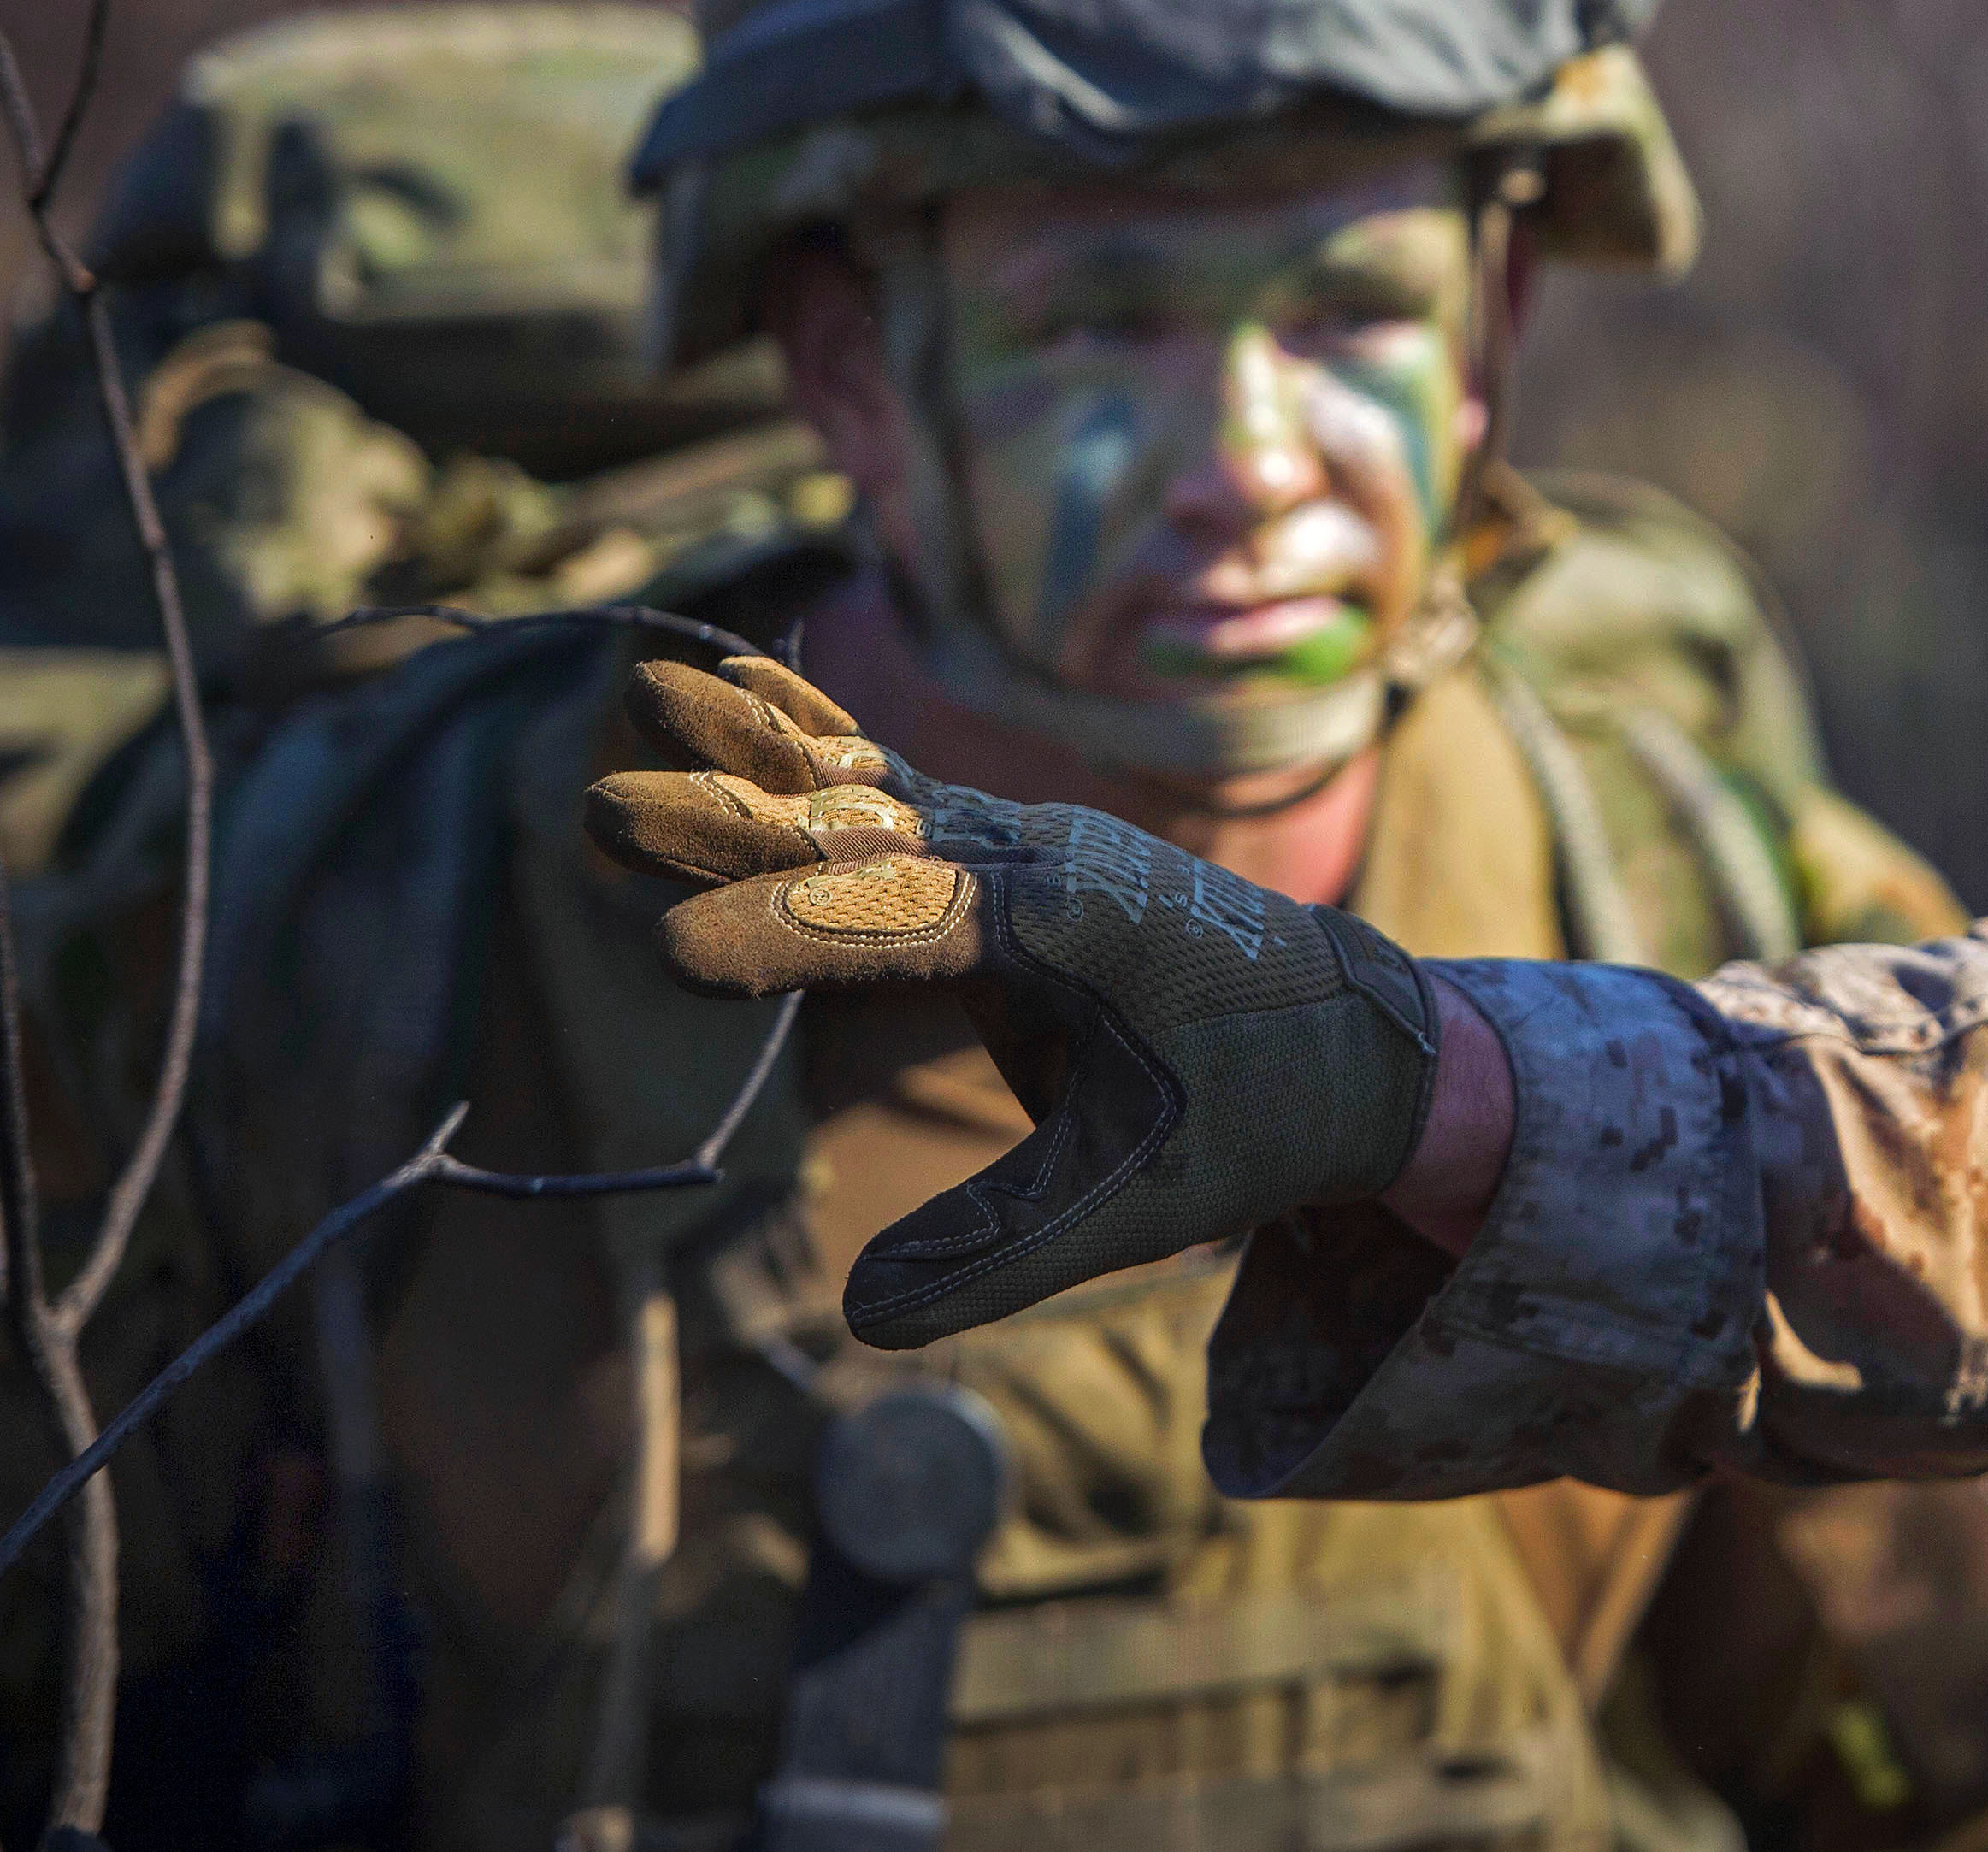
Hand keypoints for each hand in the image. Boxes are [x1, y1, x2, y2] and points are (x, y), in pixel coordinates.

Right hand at [582, 655, 1438, 1344]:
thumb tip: (864, 1319)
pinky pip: (904, 788)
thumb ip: (1006, 1251)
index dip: (795, 941)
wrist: (1359, 1035)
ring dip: (763, 755)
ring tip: (653, 692)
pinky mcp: (1016, 850)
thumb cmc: (1254, 1115)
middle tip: (609, 807)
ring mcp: (1032, 842)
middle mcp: (1051, 862)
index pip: (910, 931)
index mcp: (1081, 932)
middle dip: (741, 824)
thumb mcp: (1146, 1202)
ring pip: (877, 794)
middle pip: (871, 839)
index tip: (675, 954)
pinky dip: (821, 740)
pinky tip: (737, 687)